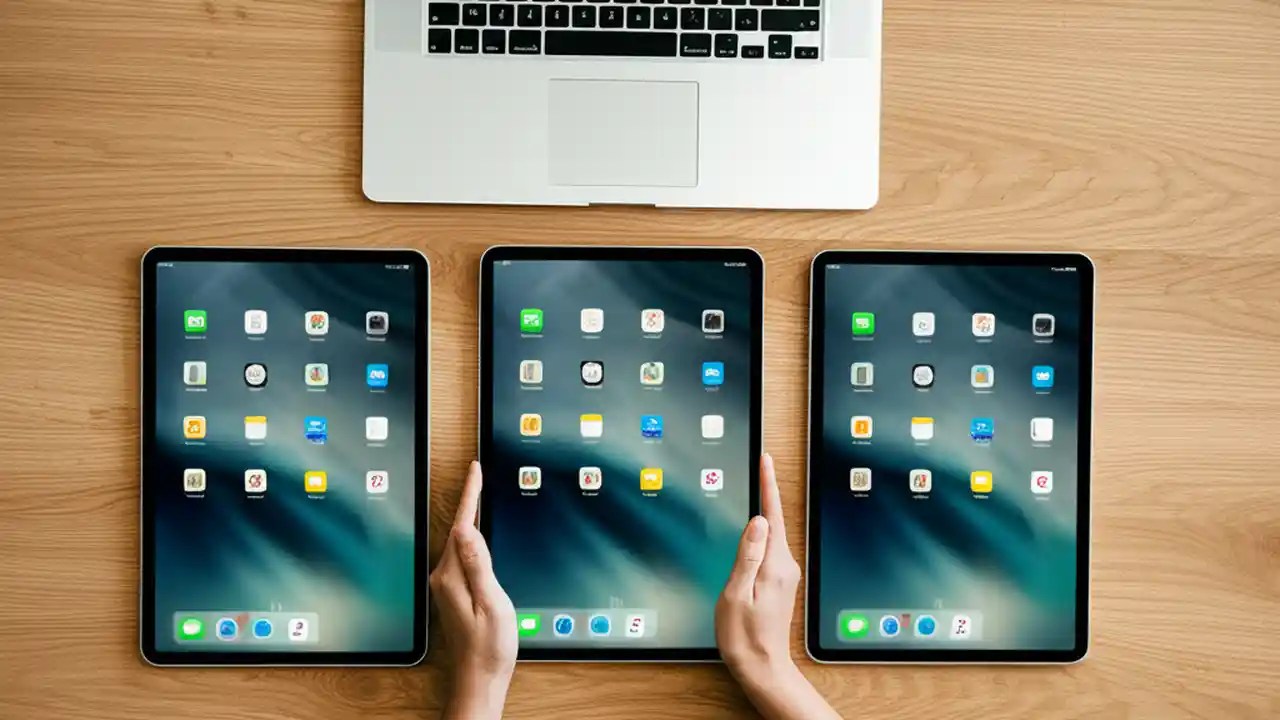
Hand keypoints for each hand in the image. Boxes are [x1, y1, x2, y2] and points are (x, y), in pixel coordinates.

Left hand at [429, 462, 516, 719]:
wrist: (478, 679)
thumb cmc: (489, 648)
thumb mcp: (492, 603)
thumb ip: (479, 565)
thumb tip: (466, 530)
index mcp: (453, 576)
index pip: (462, 525)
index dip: (470, 495)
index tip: (475, 470)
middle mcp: (444, 578)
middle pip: (458, 529)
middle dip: (468, 500)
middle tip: (477, 473)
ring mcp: (446, 586)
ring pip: (459, 542)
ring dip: (469, 518)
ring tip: (477, 494)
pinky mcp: (452, 593)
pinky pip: (461, 555)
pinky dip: (470, 538)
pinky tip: (477, 533)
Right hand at [716, 454, 840, 719]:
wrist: (762, 667)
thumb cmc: (743, 635)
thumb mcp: (737, 593)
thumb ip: (748, 555)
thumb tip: (757, 521)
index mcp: (775, 565)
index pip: (771, 515)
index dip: (768, 485)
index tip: (766, 460)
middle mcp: (785, 566)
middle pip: (774, 520)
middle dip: (767, 492)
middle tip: (762, 464)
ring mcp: (785, 574)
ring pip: (772, 534)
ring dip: (764, 512)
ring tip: (759, 486)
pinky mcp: (780, 581)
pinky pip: (770, 548)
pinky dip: (761, 533)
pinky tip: (754, 529)